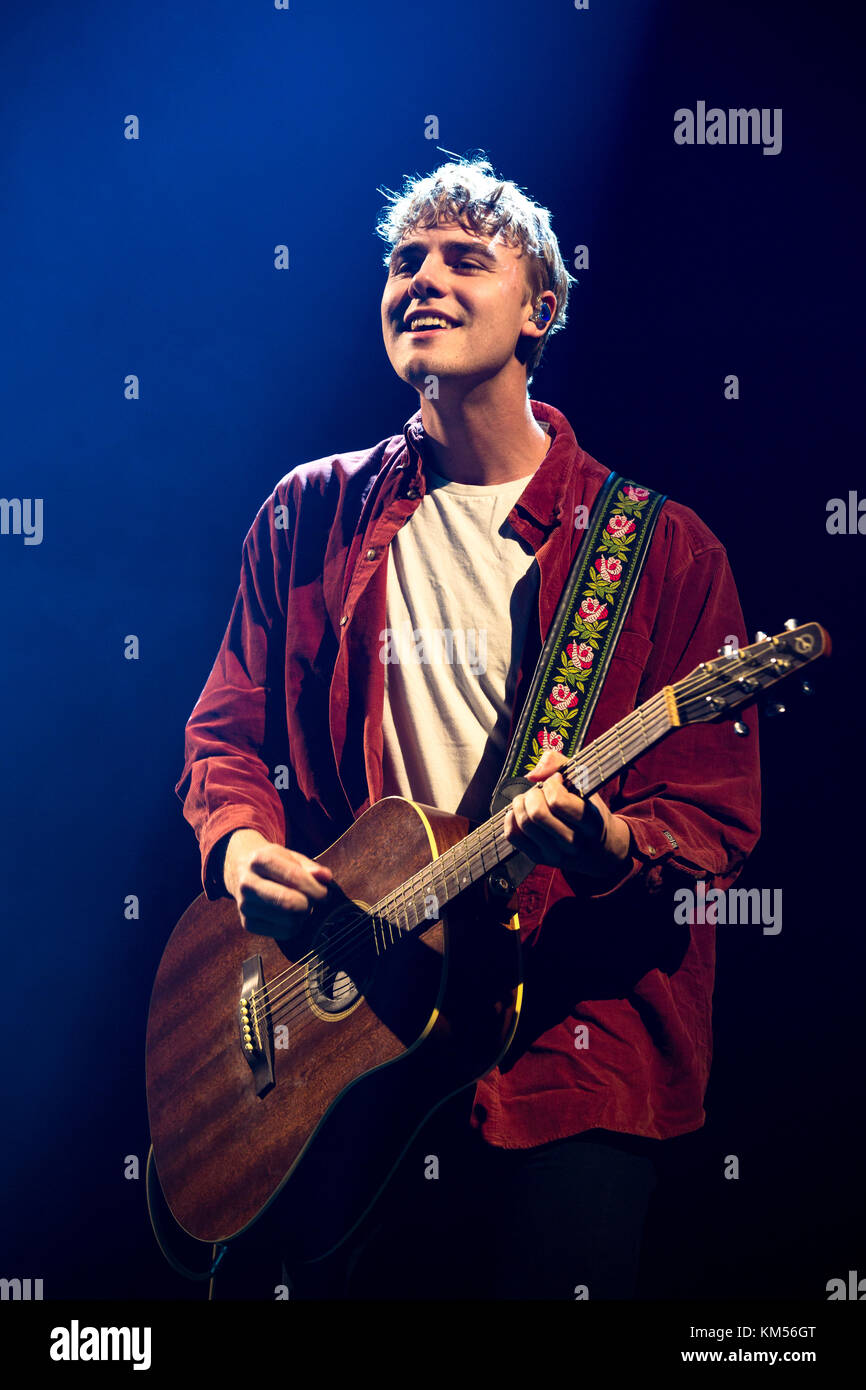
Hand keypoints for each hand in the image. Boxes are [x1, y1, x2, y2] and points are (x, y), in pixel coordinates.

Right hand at [222, 828, 332, 937]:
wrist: (241, 870)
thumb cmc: (271, 863)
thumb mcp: (289, 856)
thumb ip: (310, 867)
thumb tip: (326, 877)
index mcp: (260, 860)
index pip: (294, 877)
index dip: (315, 888)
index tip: (324, 893)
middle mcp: (248, 883)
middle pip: (289, 902)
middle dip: (309, 903)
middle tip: (314, 900)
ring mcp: (245, 905)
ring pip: (289, 920)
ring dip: (303, 915)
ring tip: (301, 905)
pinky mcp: (247, 923)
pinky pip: (283, 933)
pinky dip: (295, 926)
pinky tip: (292, 915)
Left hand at [503, 750, 631, 879]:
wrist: (601, 849)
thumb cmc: (590, 809)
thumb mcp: (586, 784)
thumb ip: (561, 764)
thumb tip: (532, 774)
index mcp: (591, 822)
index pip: (558, 802)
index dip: (551, 784)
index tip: (557, 780)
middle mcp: (574, 842)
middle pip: (537, 814)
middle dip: (533, 794)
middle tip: (540, 790)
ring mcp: (556, 854)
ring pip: (525, 824)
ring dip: (521, 804)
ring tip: (529, 799)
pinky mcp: (540, 858)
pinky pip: (513, 836)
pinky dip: (510, 818)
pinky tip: (520, 811)